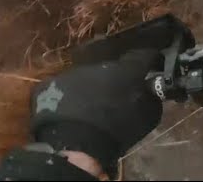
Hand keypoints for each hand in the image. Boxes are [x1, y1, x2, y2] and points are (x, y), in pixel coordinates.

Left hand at [29, 49, 162, 175]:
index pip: (143, 56)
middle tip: (115, 95)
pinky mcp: (50, 85)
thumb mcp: (147, 117)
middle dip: (115, 78)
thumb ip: (152, 97)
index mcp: (126, 70)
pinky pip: (63, 88)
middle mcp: (99, 65)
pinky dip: (68, 97)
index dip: (149, 60)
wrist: (74, 146)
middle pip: (111, 67)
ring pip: (86, 77)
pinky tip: (70, 113)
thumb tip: (151, 89)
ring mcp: (72, 73)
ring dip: (91, 87)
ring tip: (90, 107)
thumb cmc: (116, 132)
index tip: (152, 66)